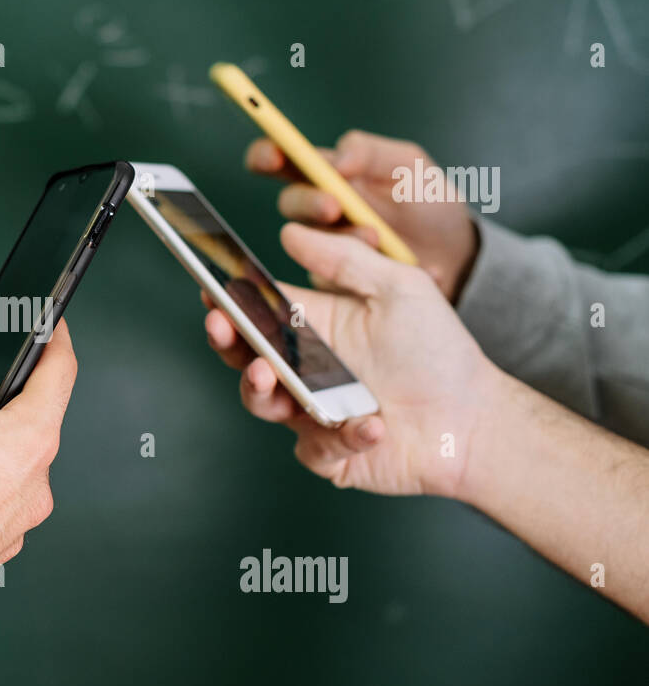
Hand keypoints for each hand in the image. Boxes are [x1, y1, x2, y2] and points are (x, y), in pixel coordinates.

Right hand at [205, 223, 503, 496]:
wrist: (474, 420)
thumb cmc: (438, 352)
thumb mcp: (399, 288)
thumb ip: (345, 261)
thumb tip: (290, 232)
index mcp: (314, 328)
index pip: (258, 312)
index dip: (229, 301)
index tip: (210, 287)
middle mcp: (305, 370)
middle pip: (245, 355)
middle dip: (226, 340)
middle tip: (219, 325)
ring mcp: (310, 412)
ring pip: (263, 402)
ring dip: (259, 388)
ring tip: (267, 374)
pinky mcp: (327, 454)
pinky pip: (314, 447)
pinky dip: (341, 437)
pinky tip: (371, 424)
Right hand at [246, 130, 478, 301]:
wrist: (455, 256)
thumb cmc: (430, 205)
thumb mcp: (409, 166)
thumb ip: (370, 152)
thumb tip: (335, 159)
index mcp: (329, 172)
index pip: (282, 159)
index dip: (268, 155)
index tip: (275, 158)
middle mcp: (319, 208)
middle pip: (289, 202)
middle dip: (308, 201)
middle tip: (335, 206)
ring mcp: (324, 246)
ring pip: (305, 240)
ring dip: (338, 237)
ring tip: (376, 237)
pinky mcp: (332, 279)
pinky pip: (322, 273)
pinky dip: (350, 266)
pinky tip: (381, 262)